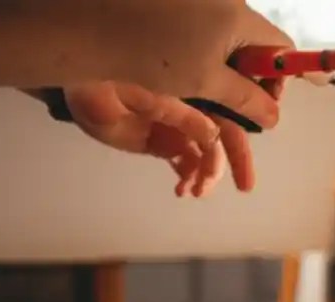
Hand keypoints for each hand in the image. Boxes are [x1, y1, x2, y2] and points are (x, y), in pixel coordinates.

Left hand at [64, 81, 274, 196]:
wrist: (82, 82)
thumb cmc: (118, 78)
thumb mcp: (154, 96)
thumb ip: (186, 118)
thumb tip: (215, 138)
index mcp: (199, 89)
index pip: (232, 115)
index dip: (245, 137)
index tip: (252, 158)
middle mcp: (194, 109)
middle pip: (225, 137)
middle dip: (235, 162)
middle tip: (244, 187)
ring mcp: (177, 127)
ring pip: (205, 155)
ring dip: (206, 175)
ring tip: (195, 192)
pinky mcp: (160, 143)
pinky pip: (184, 163)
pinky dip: (188, 178)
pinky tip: (182, 190)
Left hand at [109, 0, 293, 129]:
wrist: (88, 19)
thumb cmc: (153, 52)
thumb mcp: (205, 81)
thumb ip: (246, 99)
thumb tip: (275, 117)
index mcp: (240, 16)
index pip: (281, 48)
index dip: (279, 80)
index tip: (261, 106)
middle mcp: (226, 2)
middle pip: (255, 43)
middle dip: (250, 79)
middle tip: (229, 106)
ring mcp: (201, 1)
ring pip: (228, 39)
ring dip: (224, 70)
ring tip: (201, 92)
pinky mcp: (177, 5)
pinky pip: (205, 29)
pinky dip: (203, 54)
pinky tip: (181, 70)